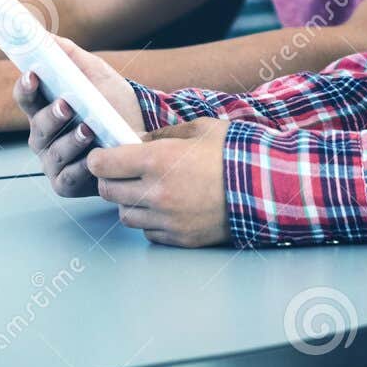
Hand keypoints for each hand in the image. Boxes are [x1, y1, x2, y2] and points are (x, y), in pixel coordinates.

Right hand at [15, 37, 143, 197]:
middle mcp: (44, 136)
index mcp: (44, 108)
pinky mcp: (68, 183)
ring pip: (54, 152)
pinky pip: (68, 178)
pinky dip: (81, 168)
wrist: (145, 132)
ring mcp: (54, 161)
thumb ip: (70, 55)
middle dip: (52, 115)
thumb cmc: (115, 102)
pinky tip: (93, 159)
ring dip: (71, 141)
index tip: (33, 74)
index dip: (25, 86)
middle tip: (67, 104)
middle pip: (38, 126)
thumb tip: (45, 36)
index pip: (26, 96)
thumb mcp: (96, 73)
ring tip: (88, 129)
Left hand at [91, 119, 232, 247]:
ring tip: (147, 189)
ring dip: (129, 202)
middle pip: (108, 192)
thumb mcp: (197, 129)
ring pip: (125, 216)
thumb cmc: (234, 152)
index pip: (102, 164)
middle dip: (110, 179)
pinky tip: (165, 207)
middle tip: (123, 171)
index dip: (99, 158)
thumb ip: (161, 135)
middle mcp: (156, 194)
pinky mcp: (180, 238)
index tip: (104, 155)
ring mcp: (167, 220)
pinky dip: (150, 222)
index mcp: (156, 161)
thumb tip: (136, 141)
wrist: (267, 187)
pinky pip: (148, 233)